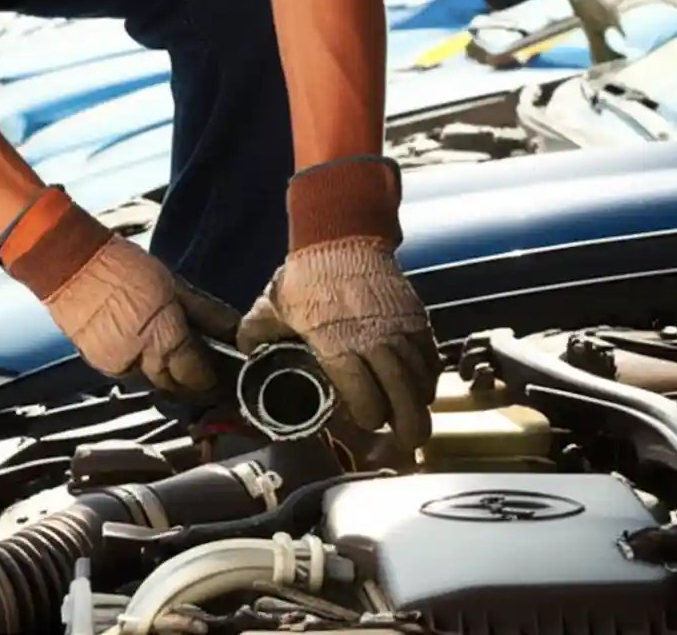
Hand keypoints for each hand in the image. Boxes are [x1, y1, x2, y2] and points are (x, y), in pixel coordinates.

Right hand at [0, 186, 237, 391]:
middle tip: (206, 372)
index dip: (213, 381)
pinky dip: (143, 368)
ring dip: (167, 377)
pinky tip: (147, 350)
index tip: (224, 379)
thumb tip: (233, 331)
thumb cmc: (121, 266)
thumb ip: (207, 314)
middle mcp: (139, 360)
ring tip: (177, 358)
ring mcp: (116, 366)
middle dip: (192, 383)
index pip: (196, 377)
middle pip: (175, 388)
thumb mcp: (174, 285)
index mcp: (163, 338)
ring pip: (152, 384)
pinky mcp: (98, 365)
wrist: (69, 264)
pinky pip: (130, 375)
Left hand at [238, 236, 438, 448]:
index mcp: (337, 345)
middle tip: (410, 441)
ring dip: (421, 401)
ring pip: (421, 375)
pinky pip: (431, 352)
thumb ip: (257, 335)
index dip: (369, 416)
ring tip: (418, 419)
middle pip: (402, 392)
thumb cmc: (306, 275)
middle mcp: (374, 340)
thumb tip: (245, 357)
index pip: (364, 394)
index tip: (366, 422)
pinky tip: (424, 385)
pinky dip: (431, 372)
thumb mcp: (272, 306)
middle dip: (408, 422)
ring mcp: (399, 327)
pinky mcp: (415, 315)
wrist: (340, 235)